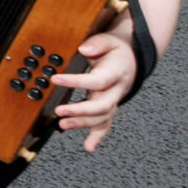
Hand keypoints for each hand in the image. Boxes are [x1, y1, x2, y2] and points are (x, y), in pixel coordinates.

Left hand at [51, 27, 138, 151]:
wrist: (132, 59)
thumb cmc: (116, 50)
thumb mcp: (109, 40)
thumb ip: (97, 44)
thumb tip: (84, 49)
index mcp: (116, 72)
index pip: (98, 80)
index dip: (77, 81)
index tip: (56, 79)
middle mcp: (117, 90)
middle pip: (102, 105)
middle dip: (80, 111)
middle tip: (59, 111)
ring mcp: (114, 101)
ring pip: (102, 117)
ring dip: (83, 123)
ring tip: (63, 125)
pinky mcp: (109, 107)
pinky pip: (105, 124)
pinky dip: (97, 136)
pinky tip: (88, 147)